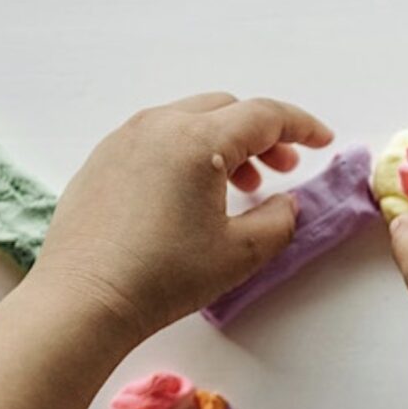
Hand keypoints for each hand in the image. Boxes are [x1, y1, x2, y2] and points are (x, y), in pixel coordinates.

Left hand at [36, 93, 333, 339]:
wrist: (84, 299)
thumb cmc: (165, 276)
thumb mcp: (241, 253)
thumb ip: (279, 219)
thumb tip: (286, 202)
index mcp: (198, 140)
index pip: (264, 116)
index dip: (301, 126)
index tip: (323, 141)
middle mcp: (159, 125)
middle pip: (227, 109)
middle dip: (263, 134)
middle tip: (285, 167)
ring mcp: (124, 139)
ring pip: (191, 120)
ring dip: (226, 142)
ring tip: (243, 184)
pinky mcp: (102, 160)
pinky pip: (159, 138)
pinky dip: (190, 151)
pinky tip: (196, 192)